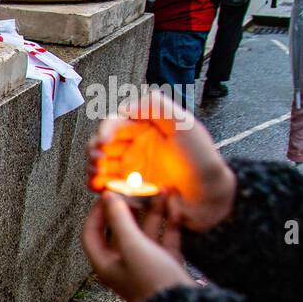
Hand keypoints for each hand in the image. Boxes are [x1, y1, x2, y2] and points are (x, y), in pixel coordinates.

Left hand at [82, 191, 193, 301]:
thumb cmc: (152, 280)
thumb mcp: (131, 245)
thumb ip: (119, 219)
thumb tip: (108, 196)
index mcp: (105, 264)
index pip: (92, 233)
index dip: (97, 212)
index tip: (107, 193)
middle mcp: (123, 264)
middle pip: (121, 229)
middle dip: (130, 208)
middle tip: (137, 187)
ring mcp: (146, 264)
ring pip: (146, 231)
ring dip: (154, 211)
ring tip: (162, 190)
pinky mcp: (167, 264)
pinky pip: (165, 237)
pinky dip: (169, 222)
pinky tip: (175, 205)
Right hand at [86, 90, 235, 232]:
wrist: (209, 195)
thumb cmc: (202, 160)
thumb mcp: (185, 124)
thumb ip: (157, 106)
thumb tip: (127, 107)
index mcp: (147, 128)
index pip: (115, 122)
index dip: (106, 129)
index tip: (105, 140)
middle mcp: (136, 146)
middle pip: (101, 143)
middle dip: (96, 150)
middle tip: (101, 159)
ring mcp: (132, 167)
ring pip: (99, 164)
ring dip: (93, 168)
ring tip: (99, 175)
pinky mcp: (130, 188)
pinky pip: (106, 185)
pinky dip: (98, 185)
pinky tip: (102, 187)